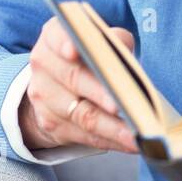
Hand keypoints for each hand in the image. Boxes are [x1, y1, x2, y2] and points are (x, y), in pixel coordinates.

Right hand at [18, 14, 139, 153]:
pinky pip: (84, 136)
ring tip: (137, 134)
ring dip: (112, 127)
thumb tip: (126, 52)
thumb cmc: (88, 58)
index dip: (66, 43)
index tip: (76, 50)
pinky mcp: (52, 125)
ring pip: (81, 114)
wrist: (56, 85)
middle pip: (74, 79)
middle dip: (101, 93)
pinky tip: (130, 143)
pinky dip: (110, 140)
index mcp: (53, 37)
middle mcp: (43, 65)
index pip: (57, 37)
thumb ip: (113, 40)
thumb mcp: (98, 40)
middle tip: (124, 104)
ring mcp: (44, 98)